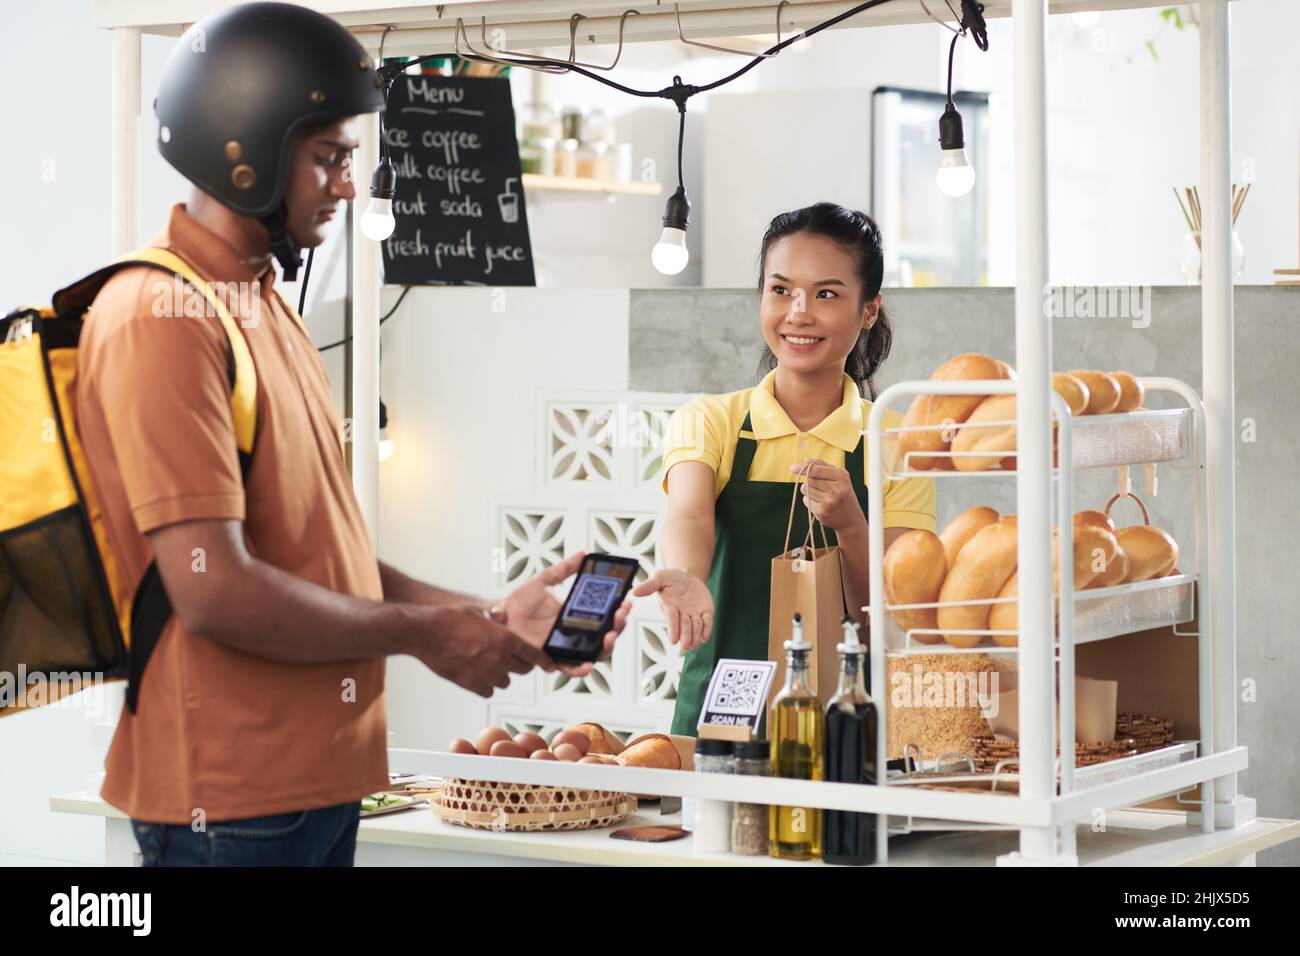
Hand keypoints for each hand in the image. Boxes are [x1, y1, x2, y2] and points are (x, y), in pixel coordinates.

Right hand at [414, 606, 555, 697]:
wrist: (426, 633)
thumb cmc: (449, 619)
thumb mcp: (478, 611)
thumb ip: (494, 617)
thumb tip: (501, 617)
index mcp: (505, 639)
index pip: (534, 655)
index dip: (544, 662)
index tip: (551, 666)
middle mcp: (498, 658)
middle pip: (522, 670)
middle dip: (521, 665)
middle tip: (514, 660)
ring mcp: (484, 673)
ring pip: (505, 682)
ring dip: (502, 675)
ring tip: (490, 665)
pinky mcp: (469, 684)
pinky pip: (487, 691)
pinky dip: (485, 686)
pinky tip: (478, 677)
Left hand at [499, 551, 631, 677]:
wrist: (499, 615)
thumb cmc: (518, 600)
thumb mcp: (543, 580)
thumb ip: (563, 569)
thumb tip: (582, 554)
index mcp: (575, 615)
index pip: (604, 616)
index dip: (618, 611)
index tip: (626, 601)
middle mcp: (574, 633)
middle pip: (604, 634)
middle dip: (618, 626)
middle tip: (621, 614)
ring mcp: (565, 646)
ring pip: (593, 652)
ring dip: (606, 646)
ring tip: (610, 635)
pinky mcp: (551, 658)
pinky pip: (569, 667)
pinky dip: (581, 669)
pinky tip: (589, 664)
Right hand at [632, 568, 712, 651]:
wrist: (688, 576)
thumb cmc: (671, 578)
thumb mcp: (659, 577)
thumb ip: (649, 585)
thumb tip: (634, 591)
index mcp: (670, 607)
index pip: (672, 620)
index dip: (673, 629)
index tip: (673, 640)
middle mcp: (682, 614)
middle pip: (685, 626)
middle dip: (686, 636)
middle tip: (686, 645)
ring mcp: (694, 614)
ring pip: (696, 627)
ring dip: (696, 635)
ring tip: (695, 644)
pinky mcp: (706, 612)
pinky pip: (708, 622)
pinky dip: (707, 629)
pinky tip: (705, 637)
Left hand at [791, 458, 866, 535]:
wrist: (851, 519)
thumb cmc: (843, 494)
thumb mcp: (839, 477)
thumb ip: (823, 466)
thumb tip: (806, 460)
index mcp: (842, 476)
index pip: (816, 470)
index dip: (803, 468)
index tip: (793, 467)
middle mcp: (837, 489)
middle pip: (809, 479)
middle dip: (809, 481)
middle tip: (819, 486)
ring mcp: (829, 502)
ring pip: (805, 489)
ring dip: (808, 490)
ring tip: (821, 495)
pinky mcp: (822, 512)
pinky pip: (806, 501)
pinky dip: (810, 501)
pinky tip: (821, 504)